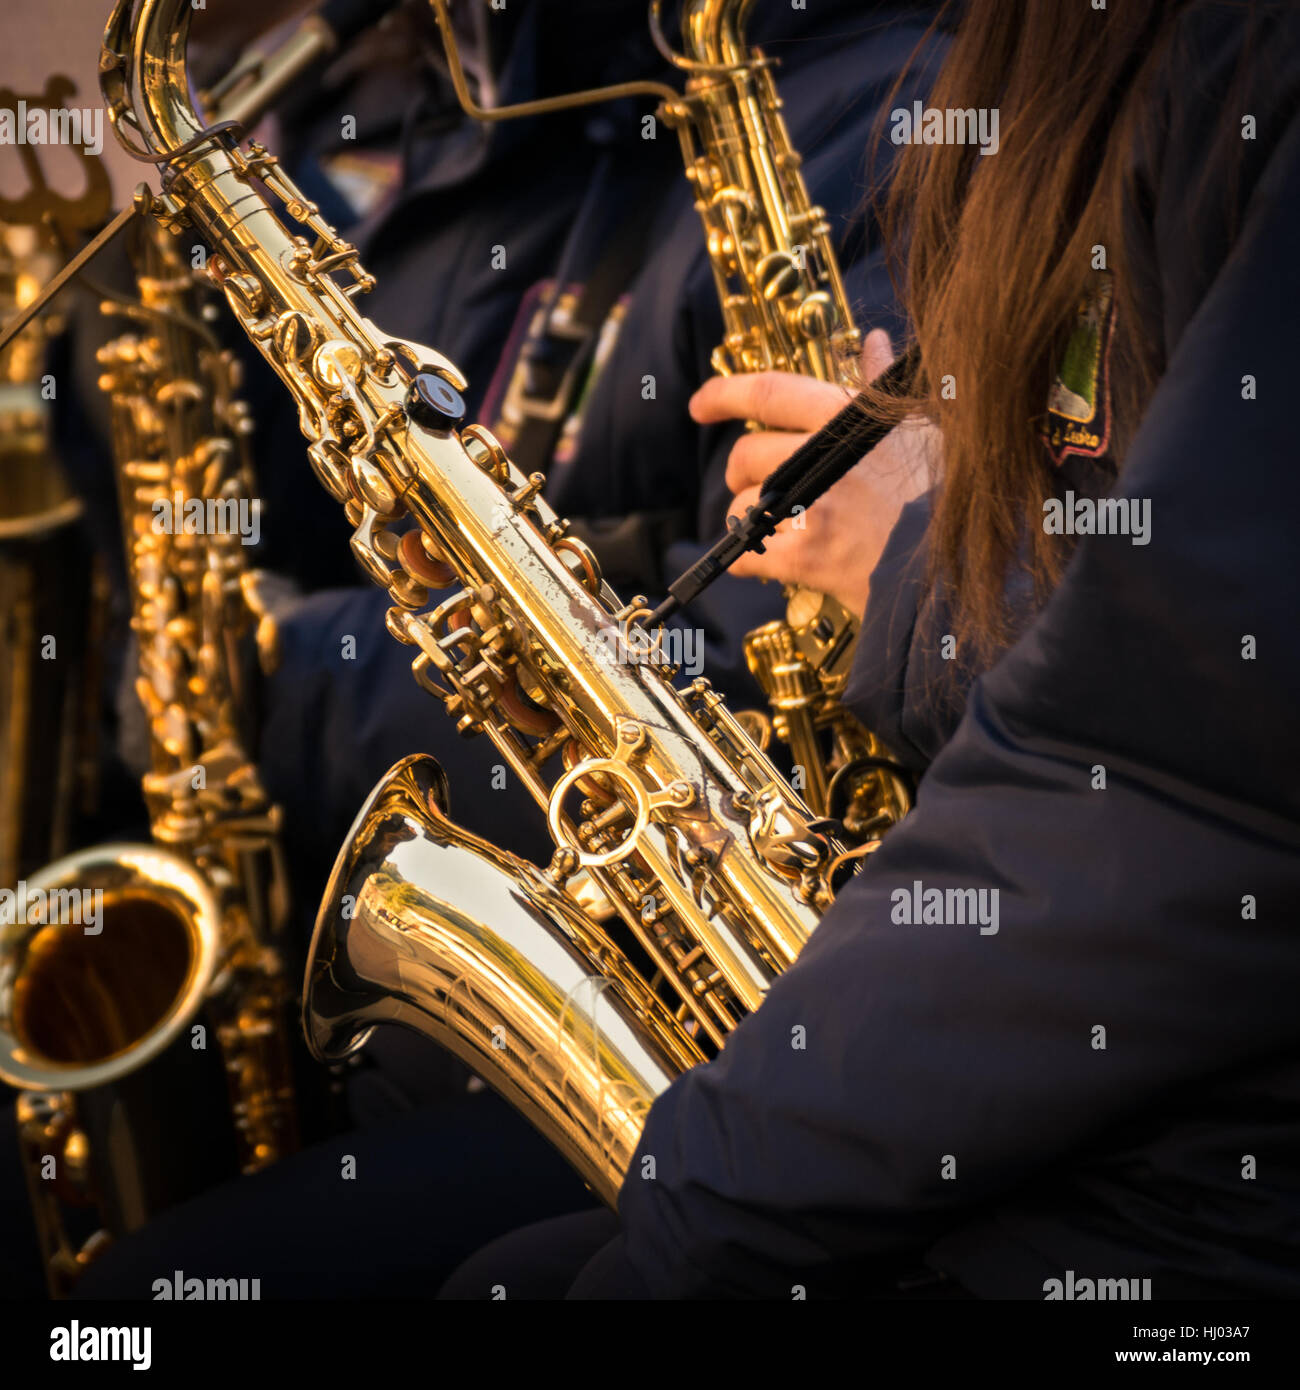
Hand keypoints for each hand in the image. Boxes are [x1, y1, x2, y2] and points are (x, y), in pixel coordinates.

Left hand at [689, 330, 936, 618]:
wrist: (958, 561)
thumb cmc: (945, 491)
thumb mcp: (920, 426)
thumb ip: (884, 383)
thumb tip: (876, 341)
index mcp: (846, 419)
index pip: (769, 391)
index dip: (724, 394)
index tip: (699, 404)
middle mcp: (822, 457)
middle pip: (746, 455)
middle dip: (742, 473)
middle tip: (759, 487)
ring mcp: (810, 508)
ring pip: (742, 507)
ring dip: (750, 520)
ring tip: (778, 529)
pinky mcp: (805, 556)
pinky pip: (747, 555)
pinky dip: (747, 562)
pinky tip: (761, 565)